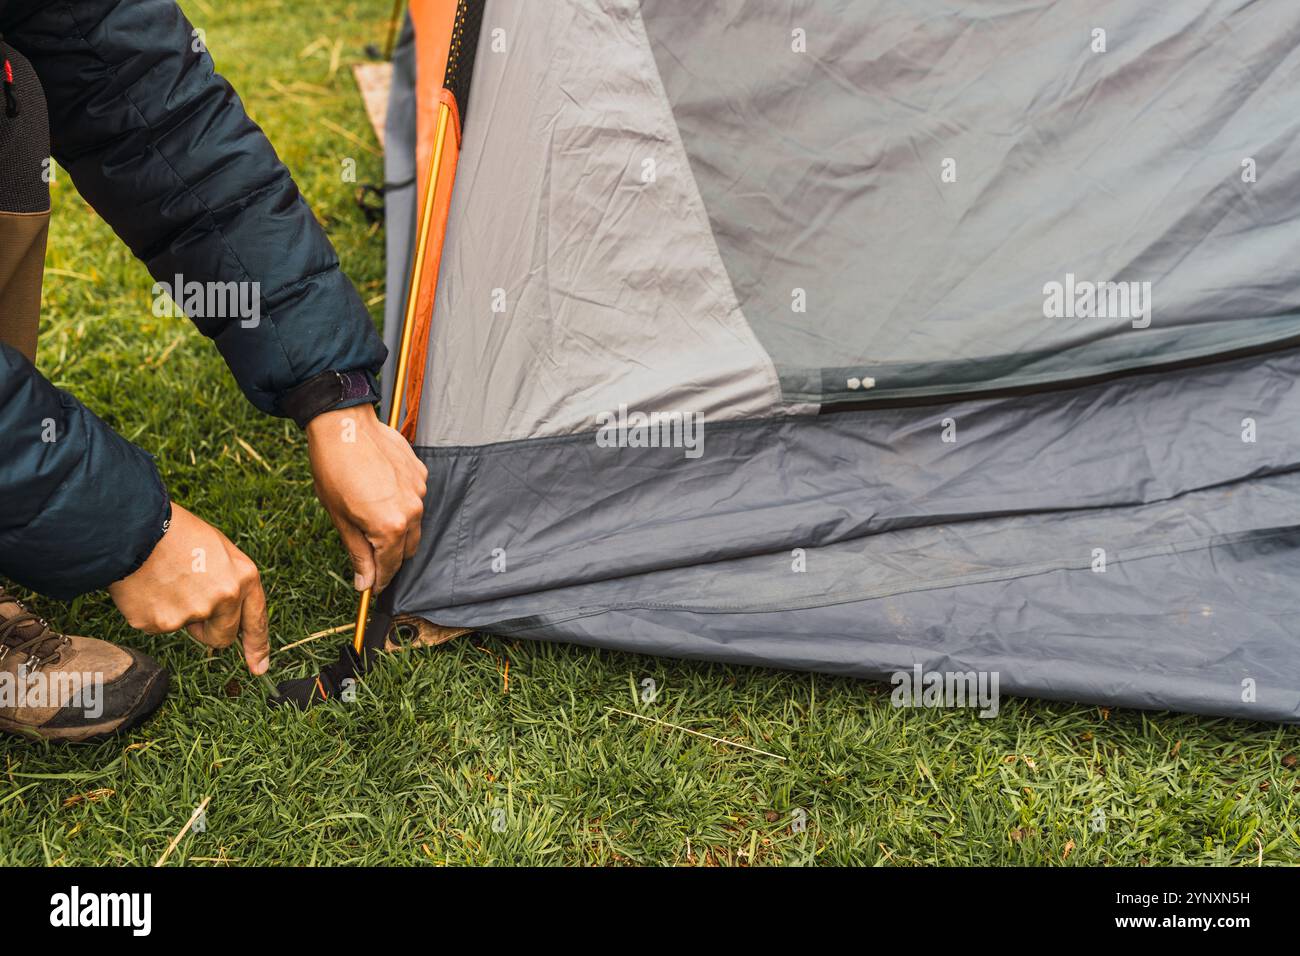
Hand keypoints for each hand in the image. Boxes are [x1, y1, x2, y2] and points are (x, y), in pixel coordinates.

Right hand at [108, 503, 269, 674]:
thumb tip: (230, 614)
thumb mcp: (219, 550)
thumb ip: (230, 583)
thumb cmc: (177, 533)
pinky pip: (157, 625)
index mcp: (244, 577)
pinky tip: (147, 586)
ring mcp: (192, 613)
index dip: (257, 647)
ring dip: (178, 614)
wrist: (135, 527)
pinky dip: (151, 611)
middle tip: (190, 602)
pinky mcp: (160, 623)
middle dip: (209, 630)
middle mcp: (224, 599)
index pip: (256, 620)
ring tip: (165, 580)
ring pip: (186, 628)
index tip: (259, 667)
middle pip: (222, 637)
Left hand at [306, 405, 427, 592]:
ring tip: (370, 517)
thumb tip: (364, 583)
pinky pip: (414, 499)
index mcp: (390, 527)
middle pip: (407, 549)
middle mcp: (412, 511)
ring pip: (413, 524)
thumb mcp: (340, 518)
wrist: (344, 425)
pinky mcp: (420, 473)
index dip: (379, 580)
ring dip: (396, 529)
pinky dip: (400, 504)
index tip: (371, 587)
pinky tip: (380, 493)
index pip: (389, 566)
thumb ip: (358, 553)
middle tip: (369, 556)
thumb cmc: (334, 469)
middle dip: (390, 558)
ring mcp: (419, 491)